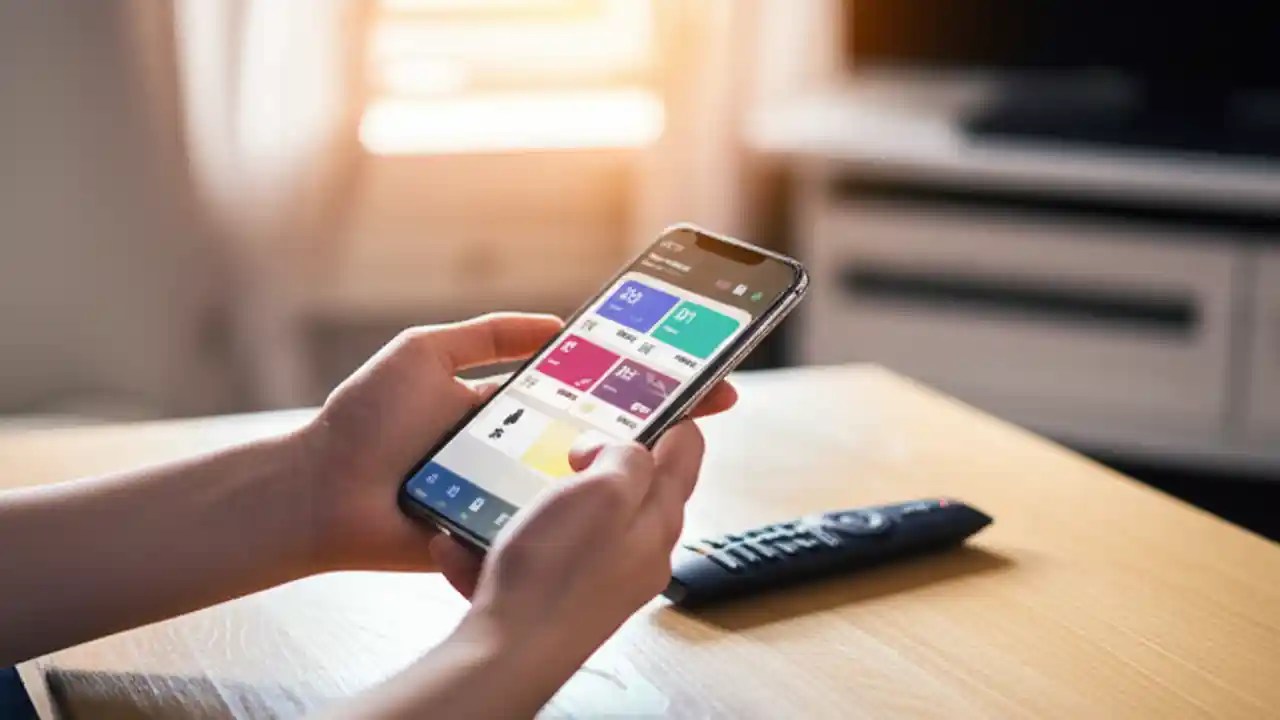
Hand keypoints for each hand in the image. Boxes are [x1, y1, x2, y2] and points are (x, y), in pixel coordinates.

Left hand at [297, 312, 736, 572]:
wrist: (320, 492)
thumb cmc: (364, 421)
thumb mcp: (425, 352)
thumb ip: (487, 334)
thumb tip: (554, 325)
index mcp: (508, 405)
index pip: (585, 385)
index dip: (632, 373)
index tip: (682, 360)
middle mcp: (519, 447)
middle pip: (600, 432)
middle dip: (658, 416)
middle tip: (713, 400)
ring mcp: (515, 490)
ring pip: (584, 479)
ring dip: (631, 464)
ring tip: (682, 442)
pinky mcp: (503, 530)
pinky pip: (550, 521)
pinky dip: (584, 510)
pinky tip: (625, 493)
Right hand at [437, 423, 706, 710]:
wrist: (508, 656)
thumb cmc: (557, 576)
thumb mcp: (604, 491)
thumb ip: (626, 457)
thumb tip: (621, 449)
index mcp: (658, 518)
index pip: (685, 451)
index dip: (668, 414)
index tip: (642, 393)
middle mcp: (638, 551)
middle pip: (628, 486)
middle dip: (590, 459)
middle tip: (560, 442)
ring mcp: (600, 578)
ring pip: (573, 520)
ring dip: (535, 501)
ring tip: (501, 496)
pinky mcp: (561, 599)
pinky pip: (531, 556)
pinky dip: (500, 545)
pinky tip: (465, 545)